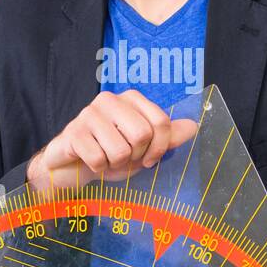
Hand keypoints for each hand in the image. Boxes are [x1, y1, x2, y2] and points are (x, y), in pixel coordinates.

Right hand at [26, 89, 198, 191]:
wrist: (72, 165)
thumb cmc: (110, 153)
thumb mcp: (144, 148)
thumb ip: (167, 137)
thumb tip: (194, 126)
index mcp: (131, 99)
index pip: (161, 122)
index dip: (159, 148)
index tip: (150, 158)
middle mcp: (110, 99)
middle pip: (142, 135)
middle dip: (136, 156)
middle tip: (124, 158)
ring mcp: (89, 114)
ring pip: (120, 150)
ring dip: (115, 164)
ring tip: (106, 159)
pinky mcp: (73, 132)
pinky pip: (98, 159)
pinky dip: (98, 168)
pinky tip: (91, 161)